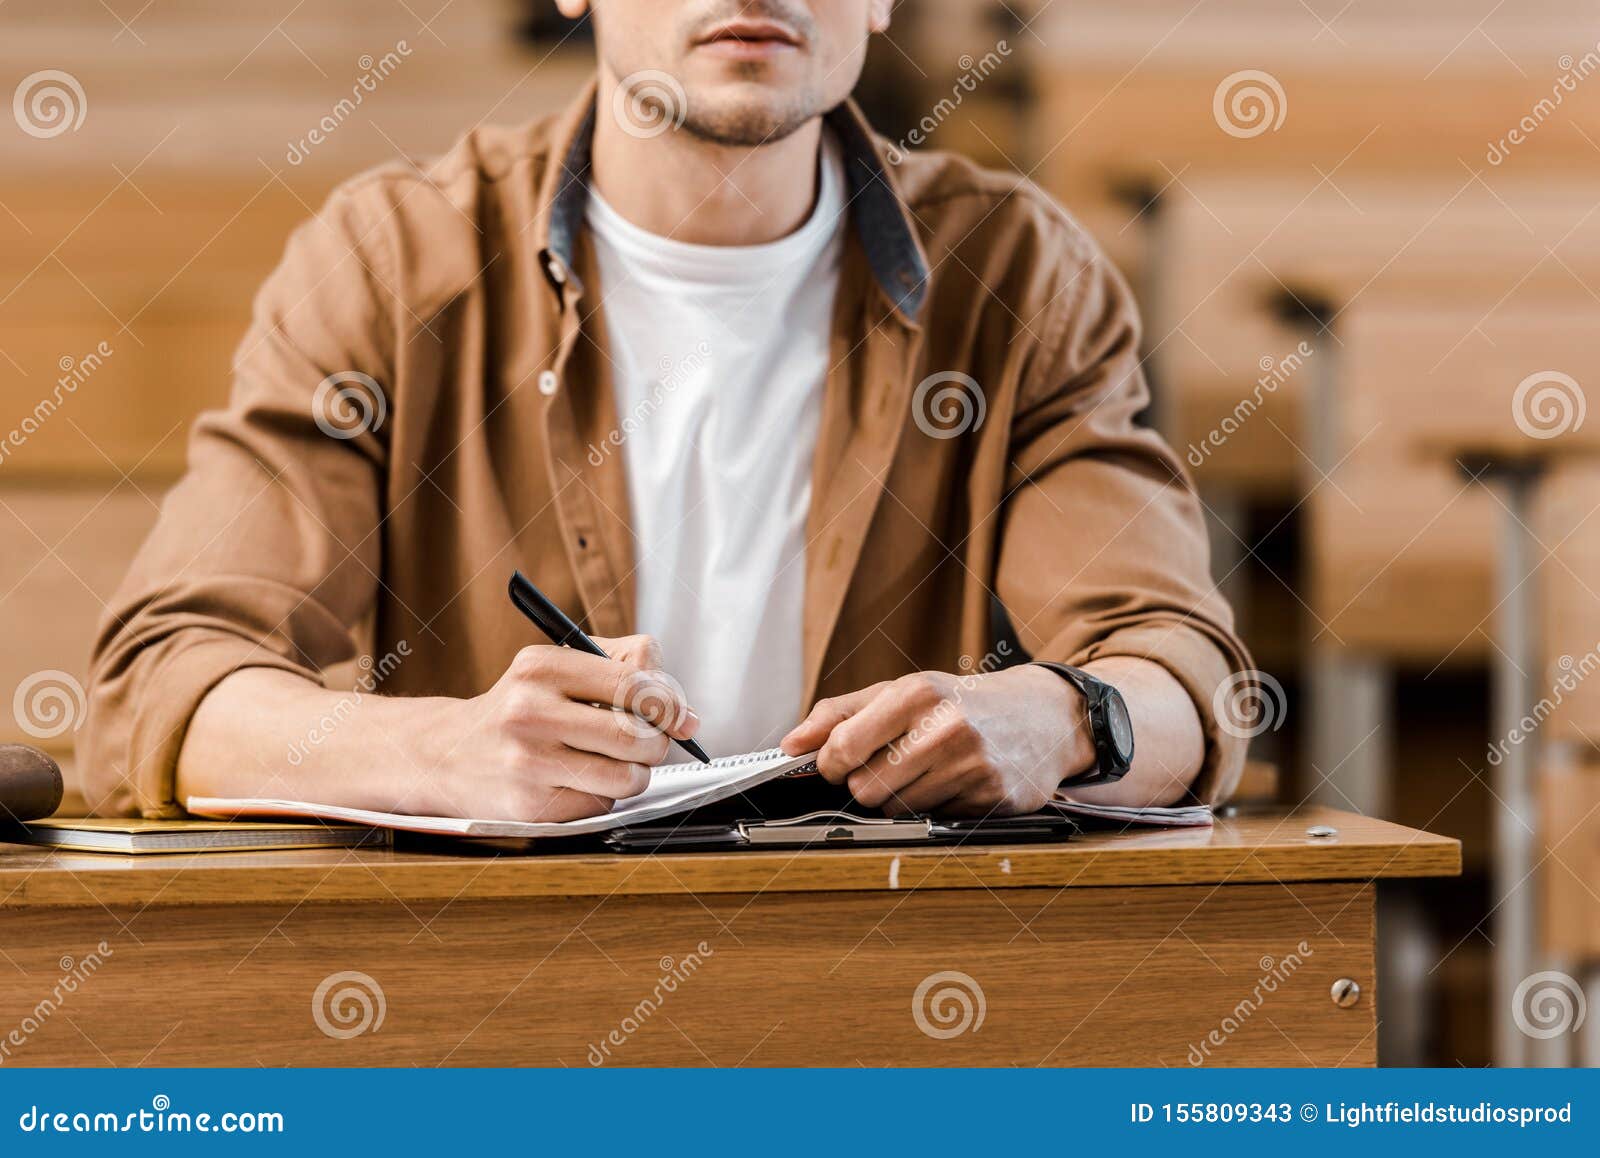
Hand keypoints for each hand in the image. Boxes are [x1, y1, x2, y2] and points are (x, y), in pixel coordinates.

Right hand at [414, 634, 699, 822]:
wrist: (446, 753)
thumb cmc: (518, 709)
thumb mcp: (555, 667)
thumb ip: (622, 667)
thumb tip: (684, 712)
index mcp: (541, 665)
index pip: (635, 681)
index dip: (670, 703)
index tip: (682, 717)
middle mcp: (530, 710)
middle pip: (637, 734)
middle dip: (656, 743)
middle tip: (647, 743)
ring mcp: (528, 761)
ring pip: (627, 776)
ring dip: (634, 774)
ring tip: (611, 762)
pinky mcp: (531, 805)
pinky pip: (602, 805)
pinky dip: (602, 796)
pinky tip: (576, 782)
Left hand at [780, 665, 1092, 816]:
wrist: (1041, 714)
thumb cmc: (961, 702)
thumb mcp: (901, 691)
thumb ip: (839, 714)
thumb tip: (791, 744)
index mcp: (914, 693)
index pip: (842, 747)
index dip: (829, 764)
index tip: (836, 764)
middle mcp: (944, 726)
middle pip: (864, 787)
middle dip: (869, 783)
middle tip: (894, 764)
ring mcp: (970, 764)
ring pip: (895, 810)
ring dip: (902, 798)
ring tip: (928, 771)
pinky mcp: (991, 796)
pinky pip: (933, 820)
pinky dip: (937, 807)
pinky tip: (956, 783)